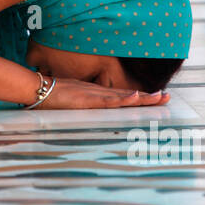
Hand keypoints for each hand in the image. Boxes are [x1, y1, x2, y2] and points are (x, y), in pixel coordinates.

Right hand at [37, 78, 170, 109]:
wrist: (36, 88)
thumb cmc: (50, 97)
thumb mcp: (70, 104)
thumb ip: (80, 108)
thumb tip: (86, 115)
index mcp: (96, 95)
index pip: (122, 97)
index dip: (140, 98)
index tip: (156, 98)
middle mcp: (99, 94)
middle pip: (128, 97)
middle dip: (149, 98)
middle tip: (168, 97)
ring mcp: (94, 96)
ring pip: (123, 98)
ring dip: (142, 98)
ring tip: (160, 97)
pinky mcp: (87, 99)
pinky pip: (108, 101)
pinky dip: (122, 100)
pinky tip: (135, 97)